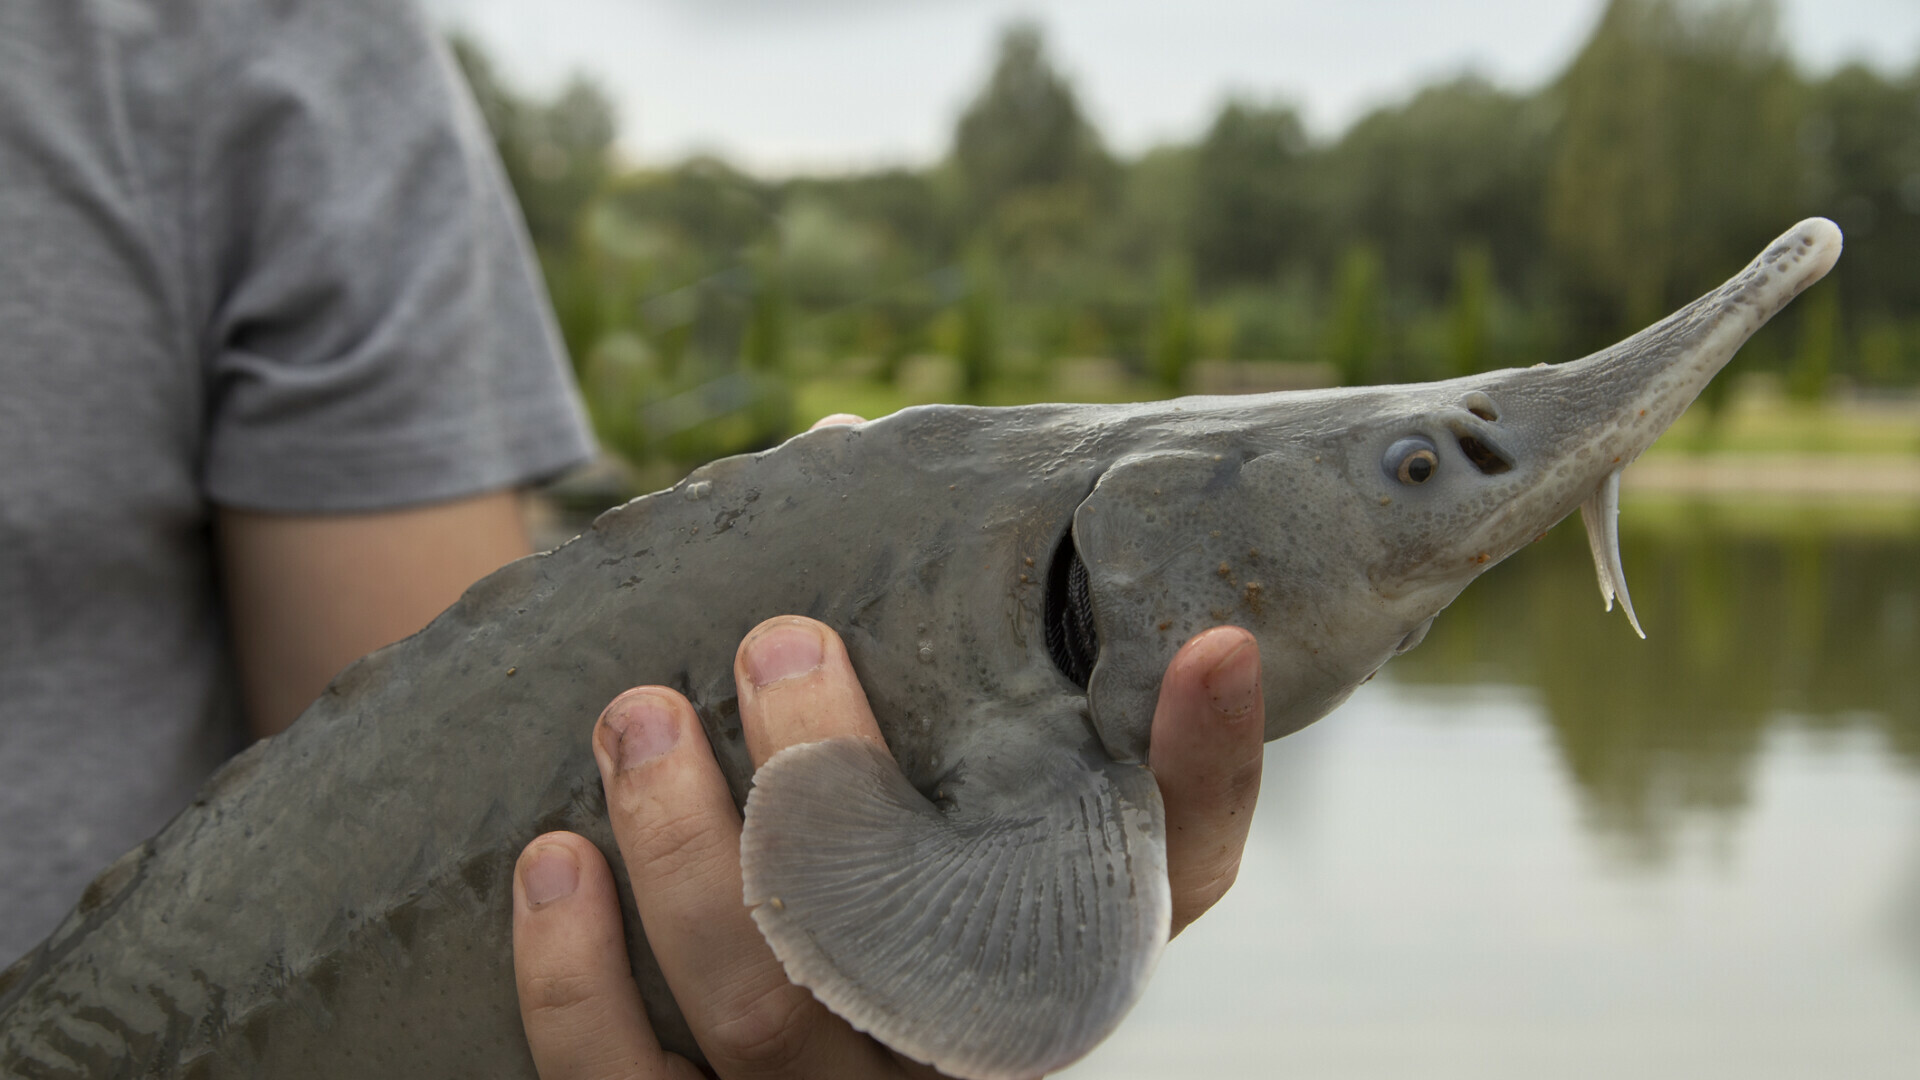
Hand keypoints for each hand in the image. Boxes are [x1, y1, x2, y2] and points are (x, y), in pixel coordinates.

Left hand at [511, 616, 1263, 1078]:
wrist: (752, 1033)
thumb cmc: (842, 855)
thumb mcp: (919, 781)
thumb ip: (913, 653)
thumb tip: (835, 439)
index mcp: (1050, 951)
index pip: (1178, 877)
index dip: (1211, 768)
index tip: (1215, 642)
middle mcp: (967, 1048)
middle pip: (926, 944)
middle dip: (834, 784)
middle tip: (778, 645)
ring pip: (769, 1015)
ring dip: (690, 859)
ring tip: (637, 717)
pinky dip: (578, 980)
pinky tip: (556, 864)